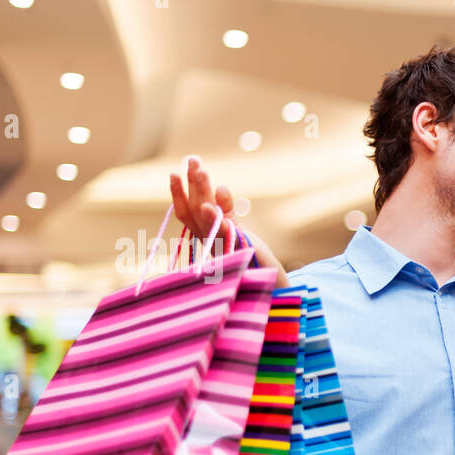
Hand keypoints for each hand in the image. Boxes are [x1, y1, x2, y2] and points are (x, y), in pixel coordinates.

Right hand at [168, 155, 288, 286]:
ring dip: (202, 195)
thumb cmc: (257, 266)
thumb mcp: (241, 235)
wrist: (276, 294)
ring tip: (199, 171)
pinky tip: (212, 205)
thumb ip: (228, 215)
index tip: (179, 171)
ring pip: (206, 220)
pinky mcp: (237, 259)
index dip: (184, 193)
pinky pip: (223, 238)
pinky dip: (217, 222)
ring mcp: (222, 252)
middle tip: (192, 160)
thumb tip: (220, 187)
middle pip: (196, 212)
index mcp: (210, 239)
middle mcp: (212, 246)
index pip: (191, 213)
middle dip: (193, 186)